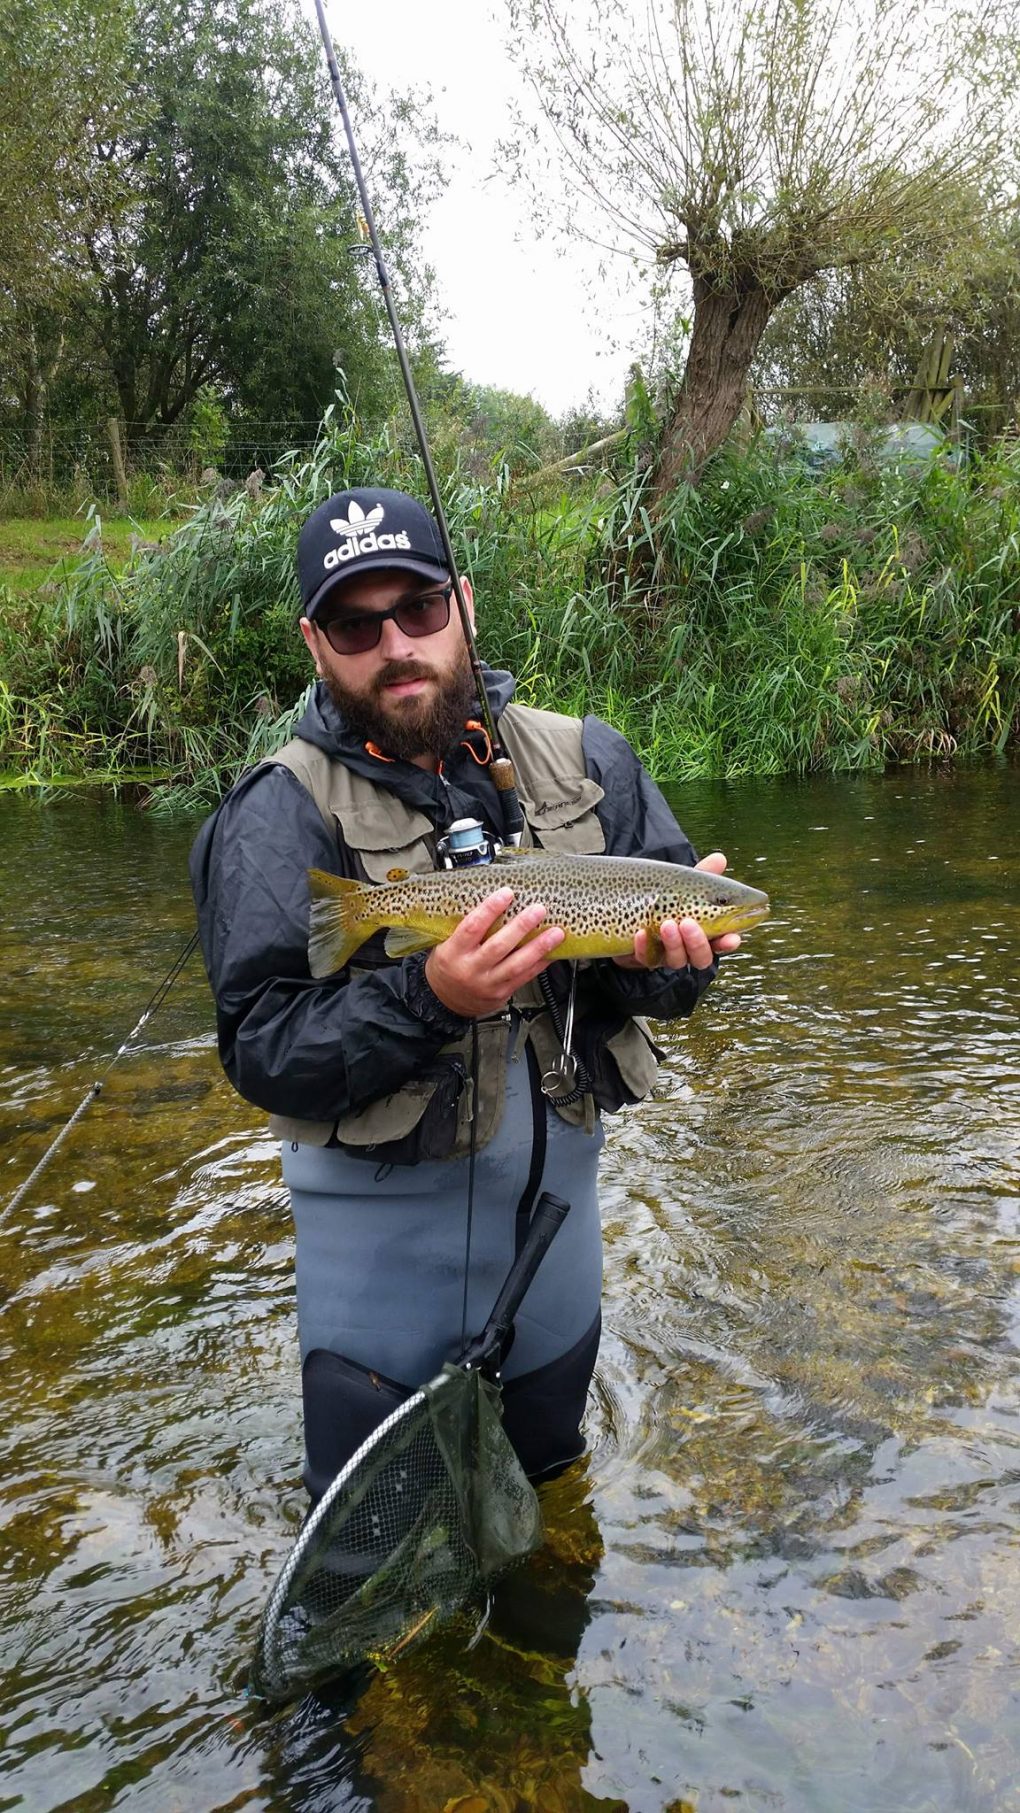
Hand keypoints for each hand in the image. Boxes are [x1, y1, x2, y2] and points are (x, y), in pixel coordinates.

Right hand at [425, 886, 564, 1017]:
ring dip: (538, 947)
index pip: (472, 927)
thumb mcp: (446, 944)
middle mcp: (471, 968)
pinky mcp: (501, 993)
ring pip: (516, 964)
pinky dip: (540, 964)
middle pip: (498, 946)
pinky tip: (551, 952)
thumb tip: (493, 899)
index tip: (506, 894)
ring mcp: (487, 983)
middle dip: (521, 927)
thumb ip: (467, 927)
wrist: (444, 1000)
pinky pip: (524, 977)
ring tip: (556, 933)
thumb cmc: (448, 965)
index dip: (490, 910)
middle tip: (538, 910)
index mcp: (453, 952)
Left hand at [613, 851, 742, 971]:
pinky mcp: (644, 957)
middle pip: (700, 957)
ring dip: (673, 943)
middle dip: (697, 942)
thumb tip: (720, 858)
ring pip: (676, 960)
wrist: (631, 908)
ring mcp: (666, 955)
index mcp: (704, 934)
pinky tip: (640, 933)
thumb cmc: (668, 898)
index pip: (721, 943)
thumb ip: (703, 876)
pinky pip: (645, 957)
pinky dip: (643, 947)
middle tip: (688, 923)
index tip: (732, 937)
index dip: (727, 943)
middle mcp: (688, 949)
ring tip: (666, 924)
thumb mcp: (685, 886)